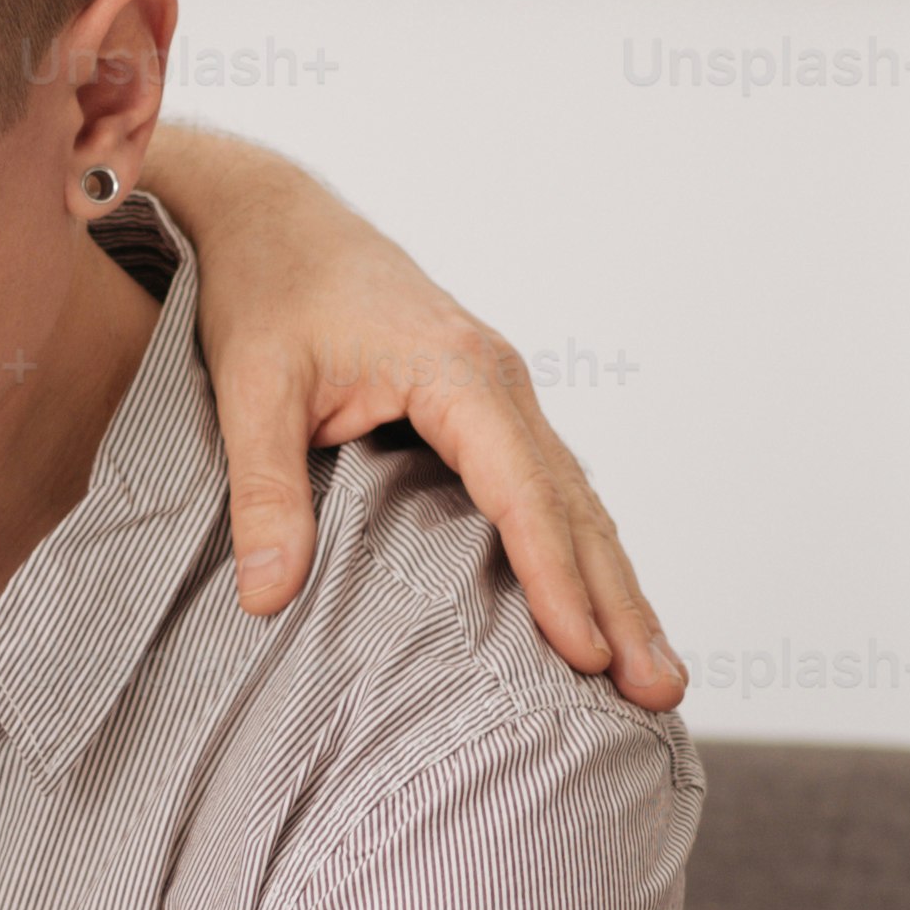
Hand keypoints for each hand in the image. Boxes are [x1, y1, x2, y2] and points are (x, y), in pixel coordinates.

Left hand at [152, 131, 684, 709]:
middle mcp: (500, 382)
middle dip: (620, 604)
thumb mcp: (251, 389)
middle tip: (659, 692)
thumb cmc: (265, 290)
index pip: (523, 493)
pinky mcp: (486, 408)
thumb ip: (264, 491)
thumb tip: (266, 600)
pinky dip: (582, 553)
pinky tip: (602, 610)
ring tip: (656, 677)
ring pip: (577, 502)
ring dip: (616, 588)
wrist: (273, 217)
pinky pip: (550, 489)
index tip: (584, 654)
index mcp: (459, 373)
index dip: (554, 579)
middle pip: (576, 508)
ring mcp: (502, 394)